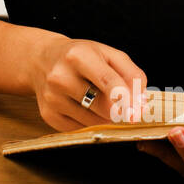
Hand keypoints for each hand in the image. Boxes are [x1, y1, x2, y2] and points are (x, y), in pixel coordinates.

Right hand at [30, 37, 147, 132]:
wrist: (42, 60)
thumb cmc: (81, 56)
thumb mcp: (108, 54)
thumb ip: (132, 74)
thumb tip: (141, 103)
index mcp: (78, 55)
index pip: (108, 82)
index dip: (127, 99)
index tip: (138, 110)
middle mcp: (61, 77)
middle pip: (104, 106)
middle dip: (120, 110)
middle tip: (123, 104)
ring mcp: (53, 98)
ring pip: (95, 122)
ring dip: (106, 117)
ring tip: (98, 100)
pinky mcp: (48, 115)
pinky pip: (81, 129)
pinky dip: (90, 122)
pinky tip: (84, 107)